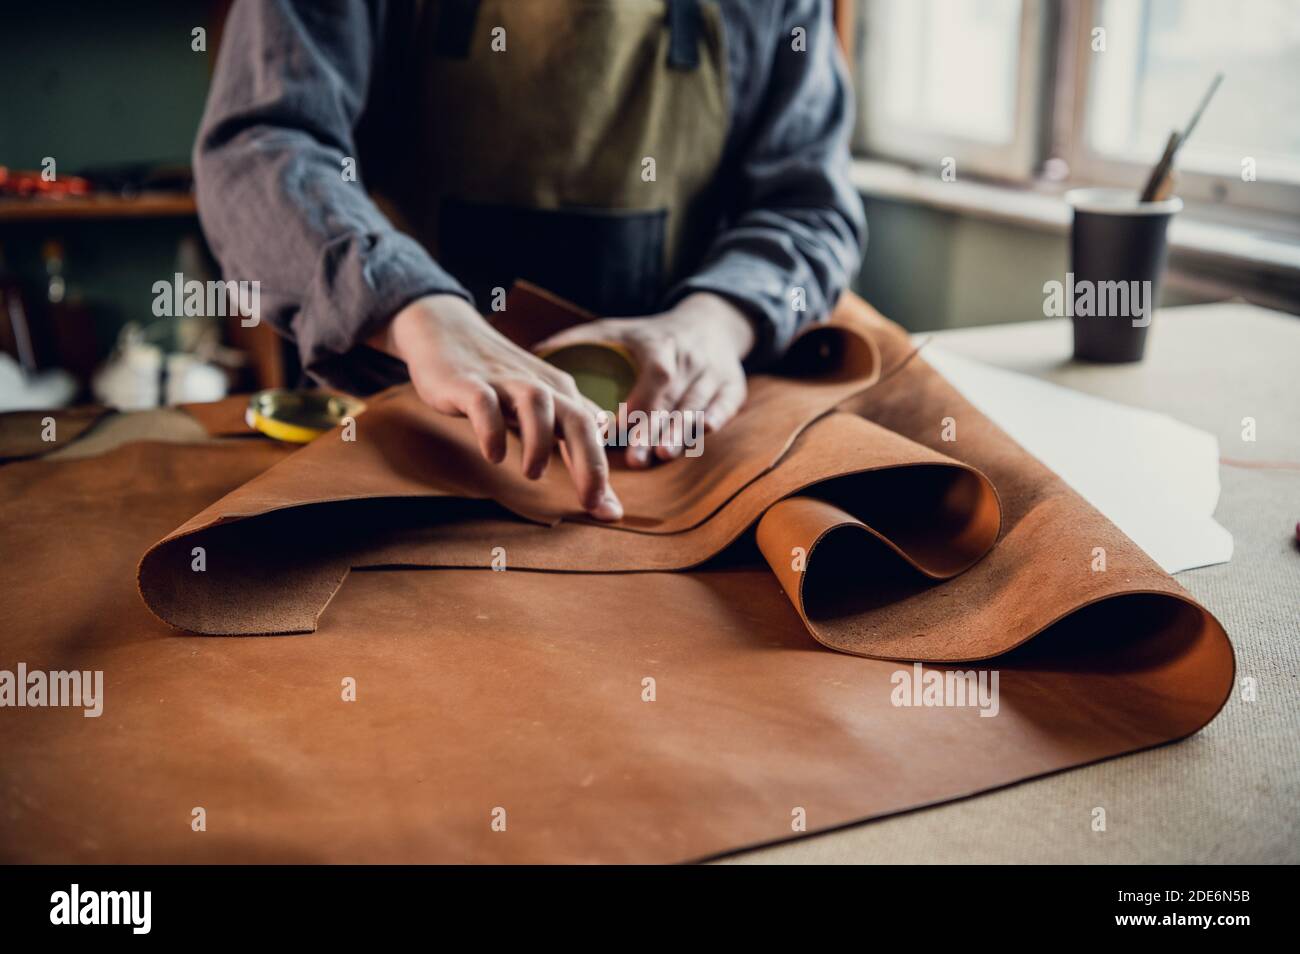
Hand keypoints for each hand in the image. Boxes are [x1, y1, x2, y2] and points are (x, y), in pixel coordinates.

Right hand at [370, 294, 622, 520]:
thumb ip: (571, 441)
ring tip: (533, 475)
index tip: (609, 513)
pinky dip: (491, 428)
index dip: (603, 473)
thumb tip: (605, 485)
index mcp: (560, 395)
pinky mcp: (468, 382)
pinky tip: (493, 456)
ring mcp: (503, 381)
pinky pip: (483, 403)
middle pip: (576, 418)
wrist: (447, 331)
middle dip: (589, 461)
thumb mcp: (542, 408)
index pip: (591, 434)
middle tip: (590, 501)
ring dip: (539, 440)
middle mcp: (539, 386)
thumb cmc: (500, 380)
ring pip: (536, 403)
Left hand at [532, 293, 753, 466]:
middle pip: (674, 396)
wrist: (709, 323)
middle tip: (636, 459)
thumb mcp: (616, 329)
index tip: (617, 429)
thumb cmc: (650, 336)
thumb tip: (535, 355)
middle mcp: (689, 357)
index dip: (639, 403)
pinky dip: (717, 417)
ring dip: (682, 431)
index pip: (653, 375)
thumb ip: (579, 342)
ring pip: (698, 404)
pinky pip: (728, 403)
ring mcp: (714, 371)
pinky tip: (704, 433)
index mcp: (659, 344)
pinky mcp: (733, 385)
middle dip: (655, 428)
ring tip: (663, 455)